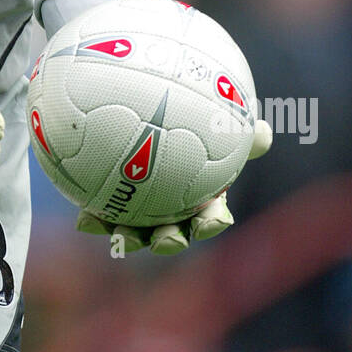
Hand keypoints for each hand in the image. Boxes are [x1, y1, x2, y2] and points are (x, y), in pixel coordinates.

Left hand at [76, 119, 272, 254]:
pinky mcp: (109, 206)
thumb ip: (235, 128)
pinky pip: (103, 217)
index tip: (211, 220)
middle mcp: (171, 210)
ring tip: (119, 234)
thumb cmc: (187, 119)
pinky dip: (96, 220)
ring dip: (129, 238)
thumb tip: (266, 132)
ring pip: (136, 233)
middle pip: (174, 233)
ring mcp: (139, 212)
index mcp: (200, 197)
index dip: (211, 222)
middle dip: (170, 242)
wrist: (138, 109)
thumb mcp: (211, 120)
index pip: (211, 215)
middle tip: (165, 239)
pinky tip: (85, 217)